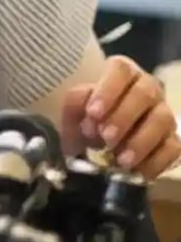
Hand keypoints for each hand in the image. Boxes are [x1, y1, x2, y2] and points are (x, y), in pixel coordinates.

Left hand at [60, 55, 180, 178]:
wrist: (93, 146)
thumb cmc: (84, 120)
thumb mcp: (72, 111)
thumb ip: (76, 104)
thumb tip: (89, 110)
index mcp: (121, 75)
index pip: (121, 70)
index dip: (109, 90)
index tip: (93, 113)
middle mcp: (147, 90)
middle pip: (145, 93)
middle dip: (124, 117)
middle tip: (106, 138)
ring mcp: (162, 114)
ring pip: (162, 120)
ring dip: (141, 141)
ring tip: (121, 160)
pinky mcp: (171, 140)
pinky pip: (173, 148)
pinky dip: (156, 161)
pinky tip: (138, 171)